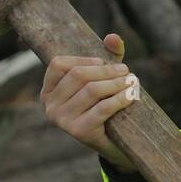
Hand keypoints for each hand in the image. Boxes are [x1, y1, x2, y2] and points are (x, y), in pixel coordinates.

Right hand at [40, 33, 138, 171]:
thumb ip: (108, 55)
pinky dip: (120, 98)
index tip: (104, 62)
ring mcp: (62, 120)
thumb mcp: (104, 78)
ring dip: (116, 83)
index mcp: (49, 91)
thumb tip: (113, 37)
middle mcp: (50, 106)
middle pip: (78, 75)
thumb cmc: (105, 105)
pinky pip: (103, 108)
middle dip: (106, 70)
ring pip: (92, 90)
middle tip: (126, 71)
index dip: (84, 59)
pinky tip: (131, 95)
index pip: (59, 64)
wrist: (114, 144)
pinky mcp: (79, 131)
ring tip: (131, 81)